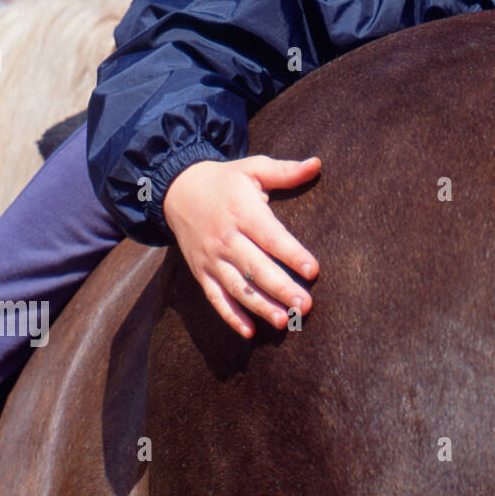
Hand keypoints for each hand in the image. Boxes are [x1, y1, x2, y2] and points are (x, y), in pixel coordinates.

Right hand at [162, 154, 321, 337]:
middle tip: (306, 305)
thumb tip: (317, 164)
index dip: (292, 254)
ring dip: (261, 306)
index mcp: (242, 212)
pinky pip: (215, 298)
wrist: (177, 191)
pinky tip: (249, 332)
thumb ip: (285, 171)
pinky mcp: (201, 272)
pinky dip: (230, 316)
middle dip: (281, 288)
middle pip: (255, 268)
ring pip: (237, 288)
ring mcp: (211, 259)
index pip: (270, 236)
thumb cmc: (225, 181)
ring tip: (284, 321)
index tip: (313, 270)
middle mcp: (226, 239)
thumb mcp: (253, 168)